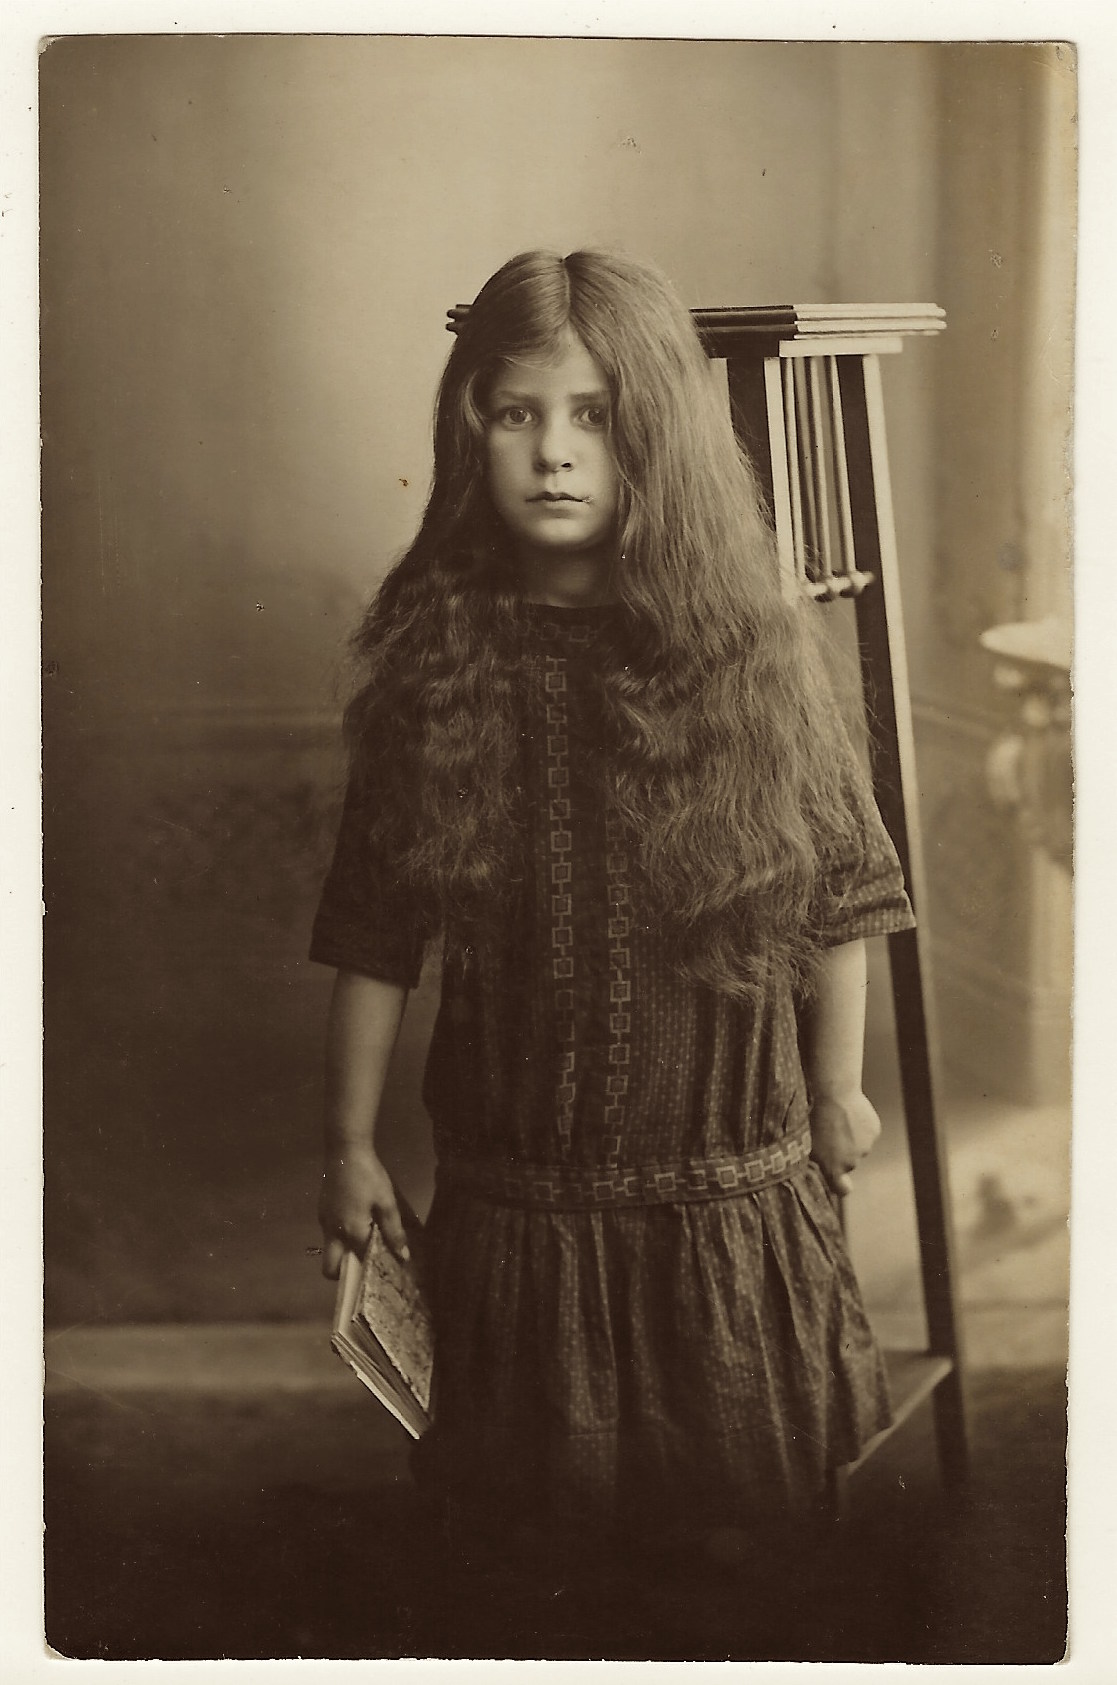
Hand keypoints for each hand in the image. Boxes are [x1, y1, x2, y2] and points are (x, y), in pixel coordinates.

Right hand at [317, 1142, 409, 1279]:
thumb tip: (402, 1255)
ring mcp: (324, 1221)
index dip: (371, 1267)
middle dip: (344, 1273)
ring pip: (330, 1250)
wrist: (345, 1150)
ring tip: (365, 1241)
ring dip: (344, 1252)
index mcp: (350, 1231)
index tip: (383, 1268)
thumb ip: (394, 1231)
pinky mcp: (322, 1210)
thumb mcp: (386, 1202)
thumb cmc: (369, 1176)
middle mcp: (332, 1231)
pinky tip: (357, 1221)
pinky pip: (329, 1234)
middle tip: (364, 1263)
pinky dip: (340, 1237)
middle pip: (330, 1267)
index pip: (359, 1261)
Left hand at [809, 1090, 881, 1197]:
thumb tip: (817, 1165)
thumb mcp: (807, 1143)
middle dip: (842, 1152)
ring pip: (859, 1146)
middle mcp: (852, 1162)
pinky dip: (861, 1126)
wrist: (834, 1094)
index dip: (841, 1187)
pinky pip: (867, 1132)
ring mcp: (866, 1147)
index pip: (842, 1190)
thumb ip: (816, 1160)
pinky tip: (850, 1113)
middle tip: (830, 1134)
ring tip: (839, 1120)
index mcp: (834, 1168)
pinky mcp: (874, 1131)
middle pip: (849, 1162)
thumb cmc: (815, 1118)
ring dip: (852, 1138)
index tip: (839, 1183)